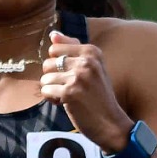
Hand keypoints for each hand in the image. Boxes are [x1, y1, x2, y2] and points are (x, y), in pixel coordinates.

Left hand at [41, 30, 134, 150]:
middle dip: (53, 78)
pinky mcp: (70, 92)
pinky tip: (67, 104)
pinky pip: (46, 91)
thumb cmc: (98, 96)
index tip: (72, 75)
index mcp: (92, 51)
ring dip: (53, 90)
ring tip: (70, 97)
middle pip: (47, 63)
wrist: (111, 123)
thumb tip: (53, 34)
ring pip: (45, 78)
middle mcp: (86, 61)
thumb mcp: (91, 68)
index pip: (55, 48)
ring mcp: (78, 76)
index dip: (58, 65)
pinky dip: (53, 100)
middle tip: (71, 88)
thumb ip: (72, 49)